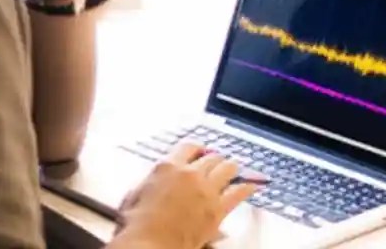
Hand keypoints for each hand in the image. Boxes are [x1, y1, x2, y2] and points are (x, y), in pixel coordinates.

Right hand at [114, 143, 256, 248]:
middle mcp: (190, 173)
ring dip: (229, 168)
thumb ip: (151, 182)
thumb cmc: (136, 225)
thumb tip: (155, 182)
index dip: (196, 149)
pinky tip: (251, 186)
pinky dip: (246, 188)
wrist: (149, 244)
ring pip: (228, 168)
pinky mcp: (218, 208)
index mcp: (168, 167)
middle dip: (213, 159)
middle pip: (211, 157)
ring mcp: (207, 190)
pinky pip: (239, 192)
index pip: (188, 147)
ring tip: (232, 169)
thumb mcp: (134, 195)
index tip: (199, 151)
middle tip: (214, 163)